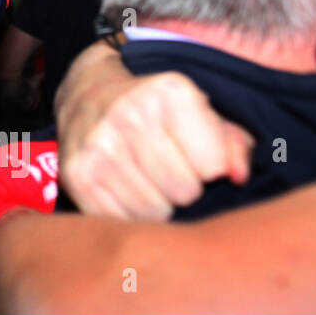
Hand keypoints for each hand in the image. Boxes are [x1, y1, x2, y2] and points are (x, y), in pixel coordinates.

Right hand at [54, 41, 253, 219]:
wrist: (88, 96)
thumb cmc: (159, 113)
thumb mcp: (202, 114)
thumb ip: (234, 145)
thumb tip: (239, 177)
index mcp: (170, 92)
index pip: (214, 167)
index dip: (208, 167)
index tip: (191, 154)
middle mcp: (129, 113)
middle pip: (186, 191)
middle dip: (184, 188)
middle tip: (168, 170)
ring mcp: (98, 145)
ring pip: (156, 212)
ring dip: (158, 204)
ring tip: (146, 179)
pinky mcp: (76, 174)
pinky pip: (123, 221)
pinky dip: (129, 215)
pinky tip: (124, 189)